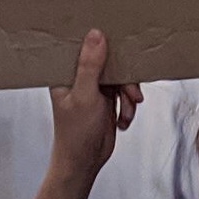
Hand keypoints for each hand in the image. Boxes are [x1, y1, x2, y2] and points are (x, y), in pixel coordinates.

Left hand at [33, 30, 143, 198]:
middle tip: (131, 91)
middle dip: (124, 78)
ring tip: (128, 109)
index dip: (101, 42)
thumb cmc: (75, 134)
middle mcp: (79, 77)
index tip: (117, 42)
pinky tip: (124, 117)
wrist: (84, 162)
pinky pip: (125, 90)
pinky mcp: (106, 97)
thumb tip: (96, 35)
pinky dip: (128, 104)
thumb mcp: (84, 96)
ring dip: (129, 94)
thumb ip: (90, 65)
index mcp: (66, 73)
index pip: (83, 47)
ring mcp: (94, 87)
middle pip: (109, 60)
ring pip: (120, 75)